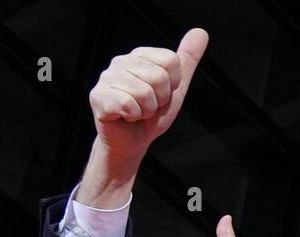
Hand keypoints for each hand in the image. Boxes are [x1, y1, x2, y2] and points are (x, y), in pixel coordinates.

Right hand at [88, 28, 208, 165]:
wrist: (132, 141)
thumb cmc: (151, 116)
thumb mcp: (176, 87)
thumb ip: (187, 60)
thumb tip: (201, 32)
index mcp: (140, 56)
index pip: (172, 62)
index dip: (172, 86)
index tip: (161, 95)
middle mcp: (121, 61)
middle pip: (160, 77)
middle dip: (160, 100)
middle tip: (147, 107)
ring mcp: (107, 78)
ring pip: (144, 92)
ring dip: (146, 110)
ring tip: (137, 112)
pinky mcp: (99, 96)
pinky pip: (128, 104)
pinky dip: (133, 116)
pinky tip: (125, 116)